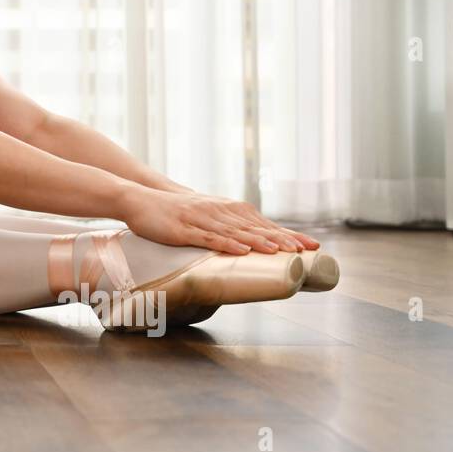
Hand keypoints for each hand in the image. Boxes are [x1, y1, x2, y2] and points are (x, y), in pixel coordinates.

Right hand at [120, 185, 318, 254]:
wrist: (141, 199)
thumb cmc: (173, 212)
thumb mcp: (204, 215)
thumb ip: (225, 226)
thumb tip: (248, 243)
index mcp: (225, 210)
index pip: (263, 223)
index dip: (288, 234)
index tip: (311, 245)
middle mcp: (219, 212)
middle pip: (256, 227)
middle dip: (283, 239)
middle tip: (308, 249)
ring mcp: (202, 220)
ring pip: (237, 233)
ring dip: (261, 242)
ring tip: (283, 251)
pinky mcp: (184, 229)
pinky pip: (208, 238)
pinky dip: (227, 244)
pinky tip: (242, 250)